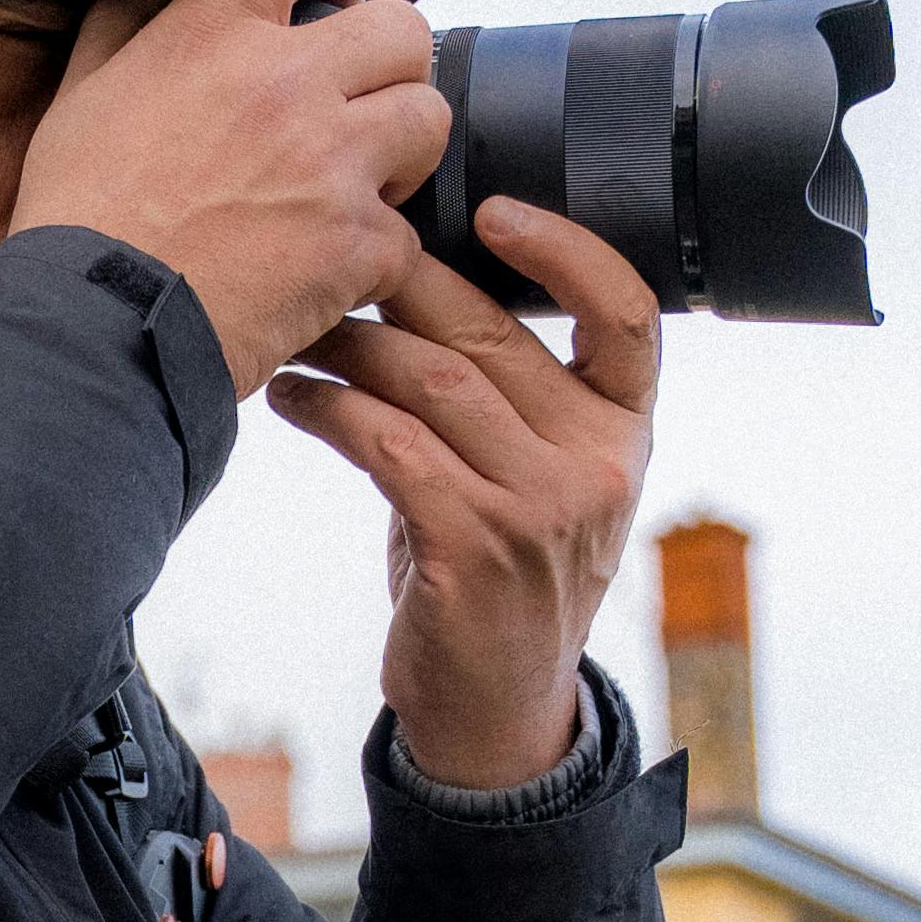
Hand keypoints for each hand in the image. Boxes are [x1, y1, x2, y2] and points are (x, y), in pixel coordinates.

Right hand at [8, 0, 452, 396]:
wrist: (91, 332)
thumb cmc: (76, 220)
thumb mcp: (80, 96)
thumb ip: (126, 15)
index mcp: (213, 32)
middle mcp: (285, 81)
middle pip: (404, 28)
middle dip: (389, 66)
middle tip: (354, 108)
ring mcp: (330, 163)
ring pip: (429, 119)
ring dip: (401, 154)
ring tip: (355, 189)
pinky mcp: (354, 245)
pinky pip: (406, 235)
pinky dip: (375, 260)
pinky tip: (328, 274)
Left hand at [264, 200, 659, 786]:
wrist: (496, 713)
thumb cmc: (499, 578)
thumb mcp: (535, 482)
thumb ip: (510, 398)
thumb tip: (418, 283)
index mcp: (624, 432)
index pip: (627, 315)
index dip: (566, 250)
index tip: (494, 208)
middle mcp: (596, 463)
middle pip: (491, 335)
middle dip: (398, 286)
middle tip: (330, 261)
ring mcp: (541, 507)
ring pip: (431, 381)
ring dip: (350, 345)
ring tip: (296, 331)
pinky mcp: (474, 547)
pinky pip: (390, 445)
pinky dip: (331, 412)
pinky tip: (293, 398)